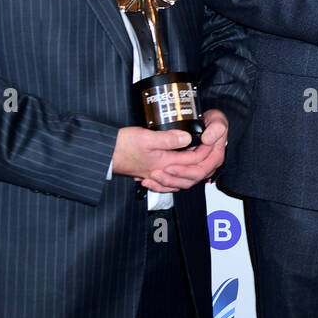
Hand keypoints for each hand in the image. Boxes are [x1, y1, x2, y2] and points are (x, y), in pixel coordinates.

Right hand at [113, 109, 228, 192]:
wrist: (104, 155)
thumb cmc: (121, 146)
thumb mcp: (146, 137)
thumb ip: (168, 139)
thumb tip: (187, 138)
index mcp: (165, 162)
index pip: (194, 161)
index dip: (206, 150)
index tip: (212, 139)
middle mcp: (163, 171)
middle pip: (192, 173)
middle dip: (206, 162)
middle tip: (213, 147)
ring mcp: (156, 174)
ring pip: (183, 179)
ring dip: (195, 169)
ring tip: (202, 156)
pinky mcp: (150, 173)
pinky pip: (171, 180)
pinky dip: (180, 175)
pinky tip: (181, 168)